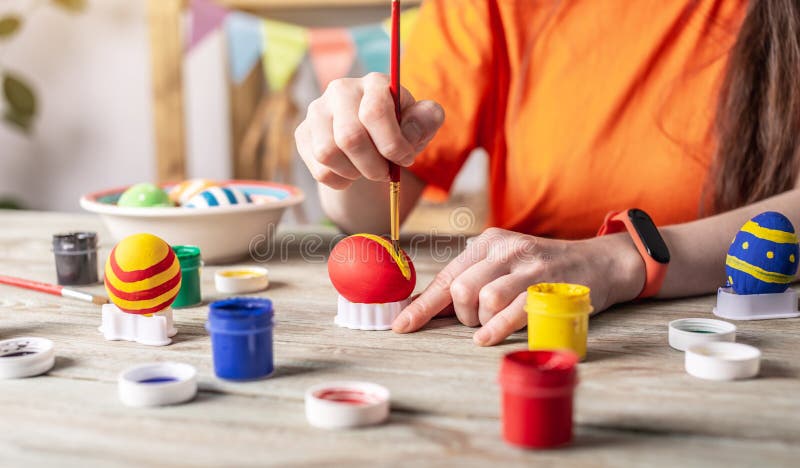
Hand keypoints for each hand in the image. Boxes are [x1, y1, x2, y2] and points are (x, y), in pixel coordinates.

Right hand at [295, 73, 444, 188]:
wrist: (371, 141)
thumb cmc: (399, 129)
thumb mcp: (421, 123)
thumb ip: (427, 120)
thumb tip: (410, 130)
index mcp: (374, 83)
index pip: (374, 113)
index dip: (392, 144)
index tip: (405, 159)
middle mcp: (341, 90)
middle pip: (349, 137)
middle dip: (373, 166)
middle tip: (385, 173)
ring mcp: (317, 111)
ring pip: (328, 154)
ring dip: (355, 173)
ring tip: (367, 170)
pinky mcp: (303, 133)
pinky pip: (319, 169)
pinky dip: (339, 181)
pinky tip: (350, 172)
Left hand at [391, 228, 645, 345]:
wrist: (599, 262)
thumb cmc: (543, 270)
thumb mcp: (504, 265)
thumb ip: (470, 282)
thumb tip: (425, 308)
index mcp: (488, 243)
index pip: (446, 277)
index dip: (422, 306)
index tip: (401, 327)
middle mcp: (505, 249)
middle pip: (461, 289)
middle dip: (463, 315)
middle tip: (480, 320)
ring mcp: (529, 266)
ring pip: (484, 299)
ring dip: (483, 322)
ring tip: (495, 325)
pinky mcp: (549, 286)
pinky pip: (513, 310)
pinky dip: (496, 328)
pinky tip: (486, 338)